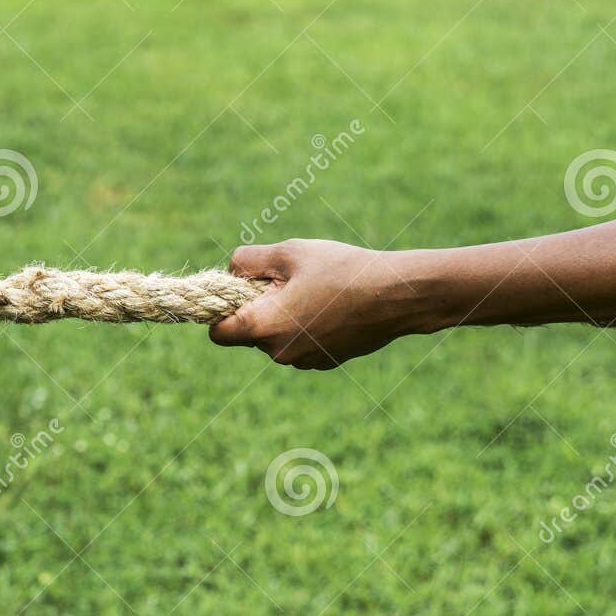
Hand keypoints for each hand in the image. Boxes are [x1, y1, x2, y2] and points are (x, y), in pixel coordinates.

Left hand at [208, 239, 431, 368]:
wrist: (398, 295)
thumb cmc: (342, 269)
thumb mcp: (288, 253)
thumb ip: (248, 260)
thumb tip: (231, 271)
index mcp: (264, 327)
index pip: (217, 334)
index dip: (219, 313)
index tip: (235, 293)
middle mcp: (279, 352)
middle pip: (248, 333)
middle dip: (257, 309)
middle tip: (286, 281)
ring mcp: (303, 361)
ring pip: (275, 338)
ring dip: (281, 318)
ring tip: (312, 291)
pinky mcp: (324, 362)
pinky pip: (299, 344)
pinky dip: (304, 327)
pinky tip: (329, 306)